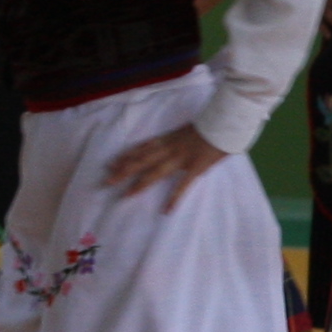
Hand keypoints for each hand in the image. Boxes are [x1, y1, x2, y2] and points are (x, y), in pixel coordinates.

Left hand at [101, 122, 231, 210]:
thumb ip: (182, 137)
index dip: (127, 156)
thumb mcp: (190, 129)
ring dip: (140, 184)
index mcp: (168, 138)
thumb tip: (179, 143)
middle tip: (107, 180)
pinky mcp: (195, 168)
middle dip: (124, 170)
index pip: (143, 148)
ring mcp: (181, 158)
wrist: (224, 121)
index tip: (112, 163)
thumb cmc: (210, 124)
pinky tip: (166, 210)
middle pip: (142, 160)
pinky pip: (182, 185)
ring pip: (155, 172)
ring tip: (126, 194)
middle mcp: (169, 148)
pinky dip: (174, 198)